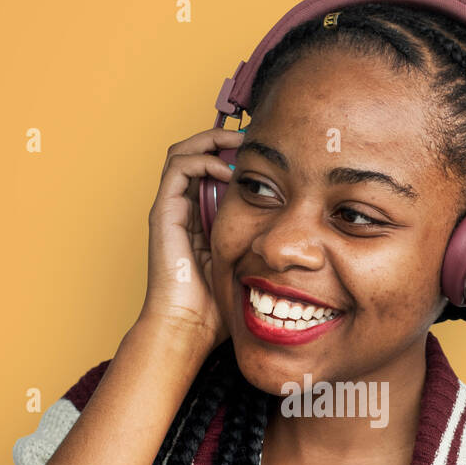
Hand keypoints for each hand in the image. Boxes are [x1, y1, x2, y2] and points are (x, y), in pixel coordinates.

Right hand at [140, 126, 241, 354]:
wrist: (187, 327)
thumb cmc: (217, 309)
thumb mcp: (249, 268)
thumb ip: (262, 250)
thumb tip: (300, 246)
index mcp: (200, 219)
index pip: (211, 170)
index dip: (232, 154)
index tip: (263, 153)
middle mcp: (182, 210)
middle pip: (196, 154)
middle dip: (222, 139)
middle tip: (251, 137)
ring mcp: (171, 210)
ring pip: (183, 152)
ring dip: (211, 140)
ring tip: (239, 142)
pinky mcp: (164, 213)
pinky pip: (179, 167)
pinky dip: (203, 160)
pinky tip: (230, 172)